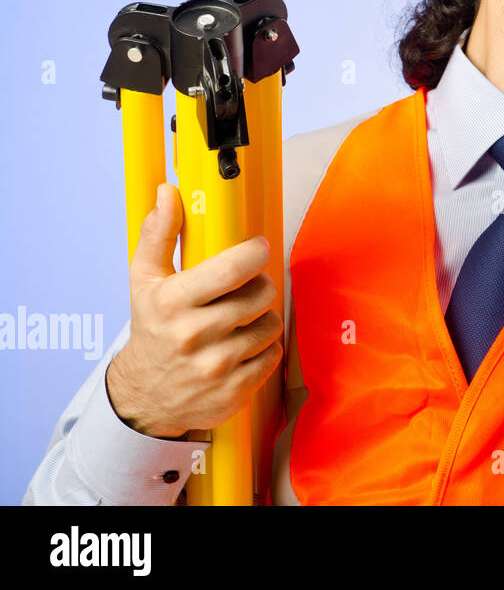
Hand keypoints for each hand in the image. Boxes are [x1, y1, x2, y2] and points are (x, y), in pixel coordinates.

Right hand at [106, 182, 283, 438]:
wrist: (144, 397)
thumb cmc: (152, 330)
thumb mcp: (145, 281)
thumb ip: (158, 234)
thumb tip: (168, 192)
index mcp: (172, 303)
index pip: (231, 269)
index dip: (255, 253)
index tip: (257, 249)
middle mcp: (193, 336)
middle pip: (260, 295)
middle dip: (260, 285)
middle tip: (246, 287)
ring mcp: (215, 367)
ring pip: (271, 324)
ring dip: (263, 317)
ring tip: (243, 318)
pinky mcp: (234, 391)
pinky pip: (274, 354)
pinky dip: (265, 347)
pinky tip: (244, 344)